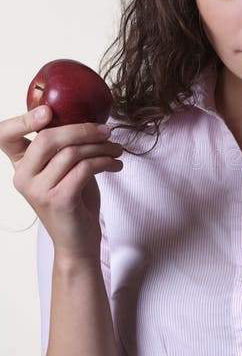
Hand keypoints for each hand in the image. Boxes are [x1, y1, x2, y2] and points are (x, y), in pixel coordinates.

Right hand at [0, 105, 122, 259]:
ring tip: (116, 150)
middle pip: (48, 138)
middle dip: (82, 130)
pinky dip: (104, 162)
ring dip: (100, 147)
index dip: (23, 119)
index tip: (48, 111)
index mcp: (21, 165)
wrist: (78, 243)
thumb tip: (88, 118)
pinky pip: (84, 168)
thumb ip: (65, 147)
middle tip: (107, 132)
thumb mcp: (65, 170)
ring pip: (71, 153)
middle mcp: (23, 177)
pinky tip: (115, 164)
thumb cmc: (74, 202)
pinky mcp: (58, 200)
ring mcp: (38, 190)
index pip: (5, 136)